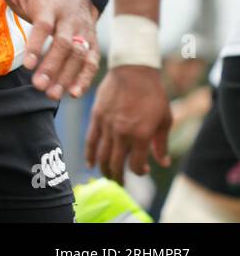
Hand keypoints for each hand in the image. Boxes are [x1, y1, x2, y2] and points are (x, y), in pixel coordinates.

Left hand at [0, 0, 99, 99]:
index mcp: (49, 6)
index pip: (44, 26)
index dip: (36, 45)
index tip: (26, 65)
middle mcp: (70, 20)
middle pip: (63, 44)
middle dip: (52, 66)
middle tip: (37, 86)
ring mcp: (84, 32)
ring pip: (79, 56)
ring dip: (67, 76)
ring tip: (51, 95)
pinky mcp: (92, 44)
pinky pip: (92, 62)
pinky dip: (85, 78)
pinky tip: (73, 94)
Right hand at [84, 65, 171, 183]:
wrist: (133, 72)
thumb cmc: (153, 95)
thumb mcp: (165, 120)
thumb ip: (161, 144)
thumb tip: (162, 163)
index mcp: (140, 136)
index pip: (136, 165)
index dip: (139, 172)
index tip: (142, 169)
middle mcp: (122, 133)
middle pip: (116, 164)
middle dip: (119, 177)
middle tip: (120, 183)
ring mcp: (107, 126)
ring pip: (102, 155)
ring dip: (104, 169)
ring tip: (107, 176)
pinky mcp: (96, 117)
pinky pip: (91, 140)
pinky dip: (90, 154)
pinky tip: (90, 163)